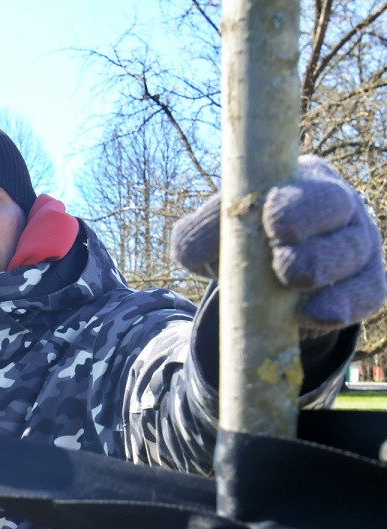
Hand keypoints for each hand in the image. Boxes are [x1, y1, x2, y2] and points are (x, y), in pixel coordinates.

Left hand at [170, 155, 385, 331]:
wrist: (267, 284)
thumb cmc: (241, 245)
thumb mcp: (212, 238)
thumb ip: (197, 235)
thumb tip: (196, 246)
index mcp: (299, 183)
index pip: (303, 181)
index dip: (294, 202)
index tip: (270, 221)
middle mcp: (336, 206)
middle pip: (337, 207)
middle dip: (310, 228)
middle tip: (283, 260)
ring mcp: (357, 244)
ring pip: (353, 250)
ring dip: (322, 267)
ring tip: (292, 283)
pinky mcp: (367, 283)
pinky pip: (367, 292)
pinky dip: (343, 305)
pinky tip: (316, 314)